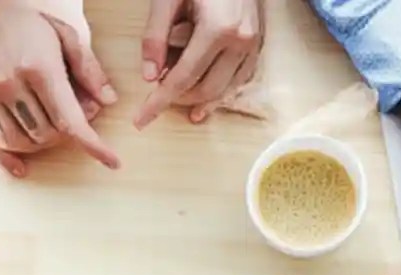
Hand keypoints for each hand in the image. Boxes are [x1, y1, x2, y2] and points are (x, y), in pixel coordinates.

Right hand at [0, 0, 119, 175]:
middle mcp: (11, 86)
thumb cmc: (29, 23)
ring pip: (20, 143)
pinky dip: (4, 159)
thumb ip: (89, 69)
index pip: (70, 120)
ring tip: (51, 127)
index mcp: (39, 69)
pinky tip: (20, 166)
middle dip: (67, 135)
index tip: (112, 161)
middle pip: (47, 135)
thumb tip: (108, 101)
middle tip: (74, 117)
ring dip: (41, 144)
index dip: (93, 145)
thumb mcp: (67, 35)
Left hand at [135, 0, 263, 127]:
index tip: (141, 120)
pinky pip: (240, 79)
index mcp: (217, 29)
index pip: (182, 78)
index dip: (159, 102)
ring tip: (180, 105)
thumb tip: (149, 76)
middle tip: (155, 100)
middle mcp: (241, 41)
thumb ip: (155, 36)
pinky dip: (222, 92)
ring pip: (225, 89)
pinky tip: (205, 99)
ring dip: (200, 100)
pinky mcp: (259, 44)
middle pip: (205, 89)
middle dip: (179, 100)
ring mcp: (254, 44)